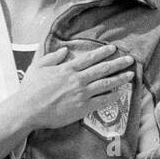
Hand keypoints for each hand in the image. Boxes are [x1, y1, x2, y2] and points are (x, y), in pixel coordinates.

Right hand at [16, 45, 133, 130]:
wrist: (28, 109)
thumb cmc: (31, 89)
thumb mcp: (38, 66)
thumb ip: (53, 57)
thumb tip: (65, 50)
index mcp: (67, 69)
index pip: (90, 58)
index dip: (103, 52)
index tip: (114, 48)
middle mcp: (78, 79)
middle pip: (102, 69)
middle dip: (118, 63)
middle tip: (130, 60)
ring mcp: (82, 94)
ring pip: (106, 84)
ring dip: (120, 79)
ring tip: (130, 75)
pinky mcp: (83, 108)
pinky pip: (102, 101)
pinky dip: (112, 96)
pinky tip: (120, 93)